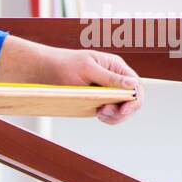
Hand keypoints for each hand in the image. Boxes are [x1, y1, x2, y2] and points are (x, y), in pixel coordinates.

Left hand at [0, 37, 142, 124]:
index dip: (134, 100)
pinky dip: (107, 117)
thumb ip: (110, 78)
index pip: (136, 86)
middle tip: (103, 113)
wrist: (44, 69)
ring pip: (122, 109)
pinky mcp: (98, 100)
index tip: (123, 110)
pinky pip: (110, 112)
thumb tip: (132, 85)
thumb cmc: (64, 64)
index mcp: (116, 67)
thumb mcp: (87, 69)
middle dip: (123, 111)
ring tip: (98, 113)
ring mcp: (107, 90)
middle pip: (132, 101)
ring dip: (114, 116)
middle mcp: (115, 79)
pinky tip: (96, 114)